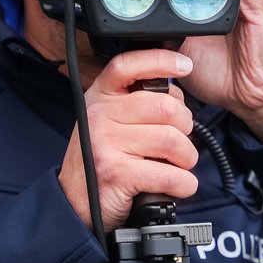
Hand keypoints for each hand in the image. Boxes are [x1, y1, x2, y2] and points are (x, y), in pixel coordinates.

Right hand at [59, 49, 199, 230]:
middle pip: (166, 107)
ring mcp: (107, 143)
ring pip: (172, 140)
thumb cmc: (100, 160)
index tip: (184, 64)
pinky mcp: (117, 173)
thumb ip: (134, 104)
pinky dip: (184, 184)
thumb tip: (176, 95)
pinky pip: (169, 175)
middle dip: (186, 127)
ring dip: (187, 157)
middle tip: (180, 141)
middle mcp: (101, 115)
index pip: (128, 65)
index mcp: (101, 97)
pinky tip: (177, 185)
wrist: (75, 201)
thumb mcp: (109, 122)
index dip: (159, 60)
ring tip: (179, 164)